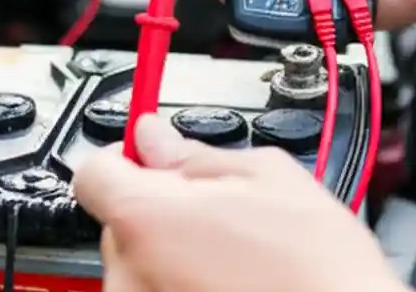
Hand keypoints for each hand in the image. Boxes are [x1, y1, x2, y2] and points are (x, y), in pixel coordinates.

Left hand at [73, 115, 409, 291]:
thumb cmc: (321, 274)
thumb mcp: (270, 178)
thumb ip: (195, 154)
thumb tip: (154, 138)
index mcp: (145, 218)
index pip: (93, 173)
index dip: (124, 159)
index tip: (150, 161)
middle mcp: (128, 274)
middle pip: (121, 222)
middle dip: (161, 212)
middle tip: (220, 218)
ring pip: (140, 266)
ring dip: (172, 258)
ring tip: (235, 263)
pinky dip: (181, 287)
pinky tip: (229, 286)